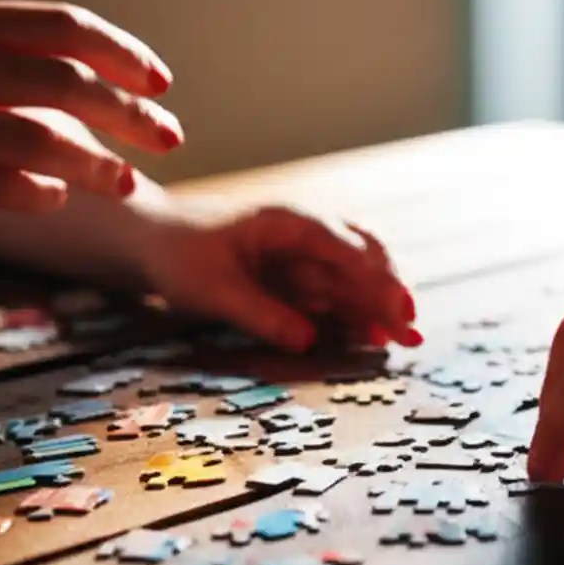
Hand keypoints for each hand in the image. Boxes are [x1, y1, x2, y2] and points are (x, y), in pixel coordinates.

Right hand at [0, 0, 181, 211]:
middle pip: (62, 80)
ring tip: (127, 183)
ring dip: (94, 162)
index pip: (61, 26)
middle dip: (129, 111)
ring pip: (32, 135)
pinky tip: (55, 200)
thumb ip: (8, 58)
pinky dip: (34, 192)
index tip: (161, 83)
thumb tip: (108, 87)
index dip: (123, 53)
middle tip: (171, 138)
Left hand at [140, 200, 420, 351]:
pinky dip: (359, 314)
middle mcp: (306, 236)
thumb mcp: (211, 290)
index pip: (344, 247)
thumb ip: (260, 314)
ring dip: (382, 306)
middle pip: (364, 259)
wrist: (153, 243)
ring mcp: (305, 258)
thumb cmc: (178, 256)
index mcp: (288, 223)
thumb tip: (307, 340)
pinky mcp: (299, 279)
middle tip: (411, 329)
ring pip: (357, 279)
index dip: (374, 278)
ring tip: (408, 338)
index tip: (397, 306)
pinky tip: (375, 336)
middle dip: (390, 293)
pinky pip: (338, 296)